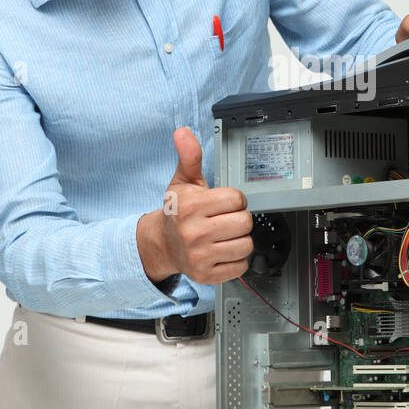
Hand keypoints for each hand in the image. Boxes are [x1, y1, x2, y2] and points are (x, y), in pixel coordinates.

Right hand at [138, 127, 253, 284]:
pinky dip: (236, 259)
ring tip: (224, 235)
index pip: (236, 199)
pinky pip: (240, 266)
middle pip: (245, 222)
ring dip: (239, 239)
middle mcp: (194, 233)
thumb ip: (189, 156)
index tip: (222, 203)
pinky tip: (223, 251)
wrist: (161, 244)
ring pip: (246, 245)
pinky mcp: (206, 275)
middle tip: (224, 219)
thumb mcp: (183, 182)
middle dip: (238, 219)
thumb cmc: (177, 211)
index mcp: (190, 208)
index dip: (233, 200)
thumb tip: (183, 132)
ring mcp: (200, 257)